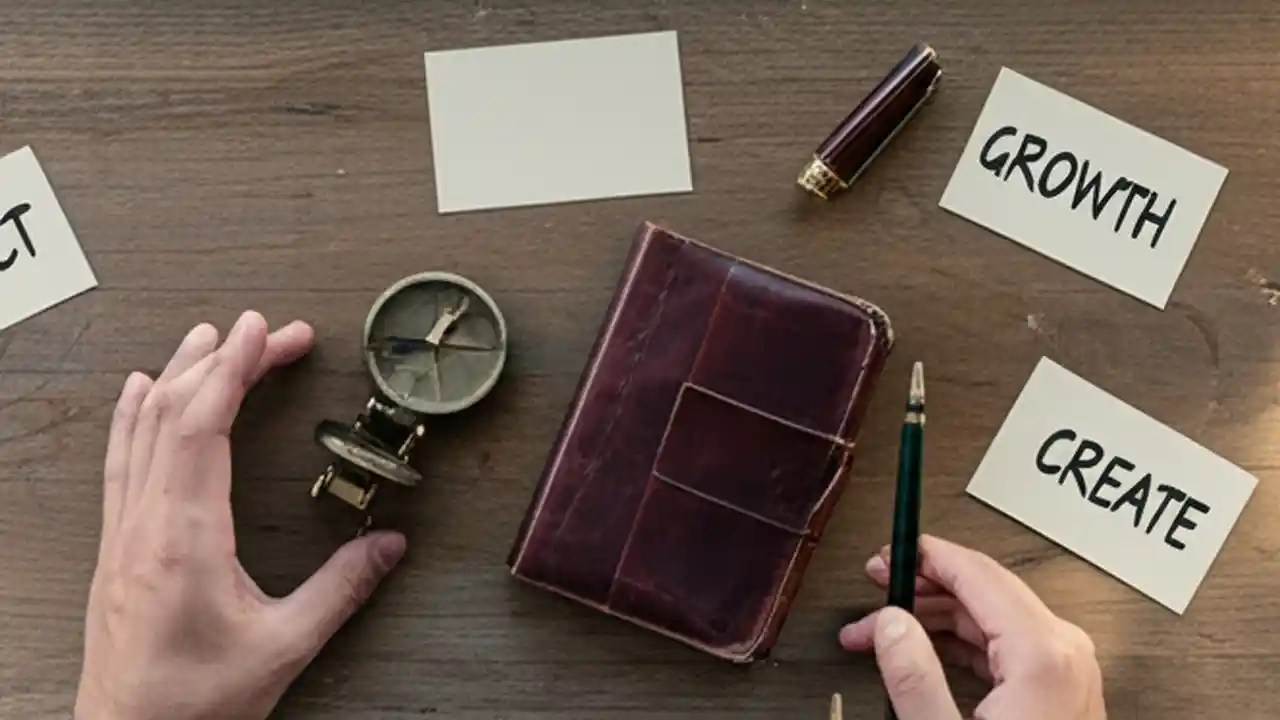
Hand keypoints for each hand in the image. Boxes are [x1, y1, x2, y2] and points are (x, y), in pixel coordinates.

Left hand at [76, 312, 407, 719]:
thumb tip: (387, 546)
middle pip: (174, 412)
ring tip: (208, 338)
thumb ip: (341, 590)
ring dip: (176, 374)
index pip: (205, 425)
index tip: (261, 331)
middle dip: (222, 359)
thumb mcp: (283, 646)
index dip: (235, 369)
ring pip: (139, 428)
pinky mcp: (116, 546)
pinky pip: (119, 458)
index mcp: (183, 536)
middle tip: (268, 332)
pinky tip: (139, 392)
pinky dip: (132, 414)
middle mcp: (143, 523)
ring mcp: (122, 532)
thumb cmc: (192, 703)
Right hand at [839, 535, 1104, 719]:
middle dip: (924, 587)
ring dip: (937, 617)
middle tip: (879, 586)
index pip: (976, 574)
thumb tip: (890, 625)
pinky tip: (925, 653)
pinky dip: (962, 642)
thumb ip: (914, 676)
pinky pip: (1006, 645)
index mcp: (1040, 653)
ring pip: (994, 617)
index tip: (890, 557)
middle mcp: (1064, 652)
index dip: (926, 558)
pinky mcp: (1063, 688)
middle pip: (985, 590)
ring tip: (885, 631)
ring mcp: (1068, 670)